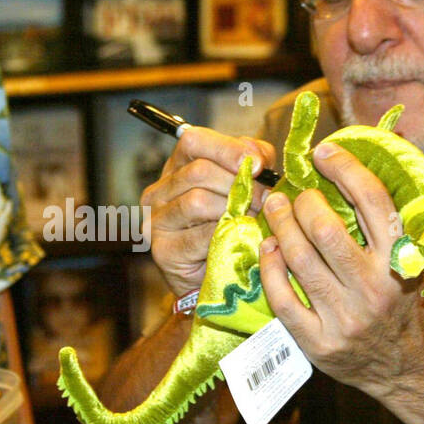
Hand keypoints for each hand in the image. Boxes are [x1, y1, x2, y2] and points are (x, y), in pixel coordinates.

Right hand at [140, 126, 275, 296]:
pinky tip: (241, 239)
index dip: (227, 148)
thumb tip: (258, 157)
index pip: (192, 141)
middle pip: (199, 171)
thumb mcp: (241, 188)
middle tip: (267, 201)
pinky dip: (226, 236)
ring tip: (254, 219)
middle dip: (239, 185)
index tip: (257, 166)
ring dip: (234, 210)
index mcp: (175, 169)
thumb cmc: (229, 229)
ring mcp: (155, 222)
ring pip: (198, 201)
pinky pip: (200, 236)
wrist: (215, 281)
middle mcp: (158, 192)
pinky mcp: (163, 250)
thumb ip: (250, 165)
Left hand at [256, 143, 423, 399]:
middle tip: (294, 193)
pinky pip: (282, 298)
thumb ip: (398, 216)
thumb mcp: (418, 260)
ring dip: (280, 226)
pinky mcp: (318, 343)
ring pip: (299, 259)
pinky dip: (270, 268)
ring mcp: (344, 318)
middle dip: (303, 202)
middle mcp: (374, 289)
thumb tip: (378, 152)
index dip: (345, 169)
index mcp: (403, 261)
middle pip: (325, 229)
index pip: (373, 202)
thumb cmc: (410, 303)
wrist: (411, 368)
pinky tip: (268, 248)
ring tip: (274, 209)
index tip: (324, 152)